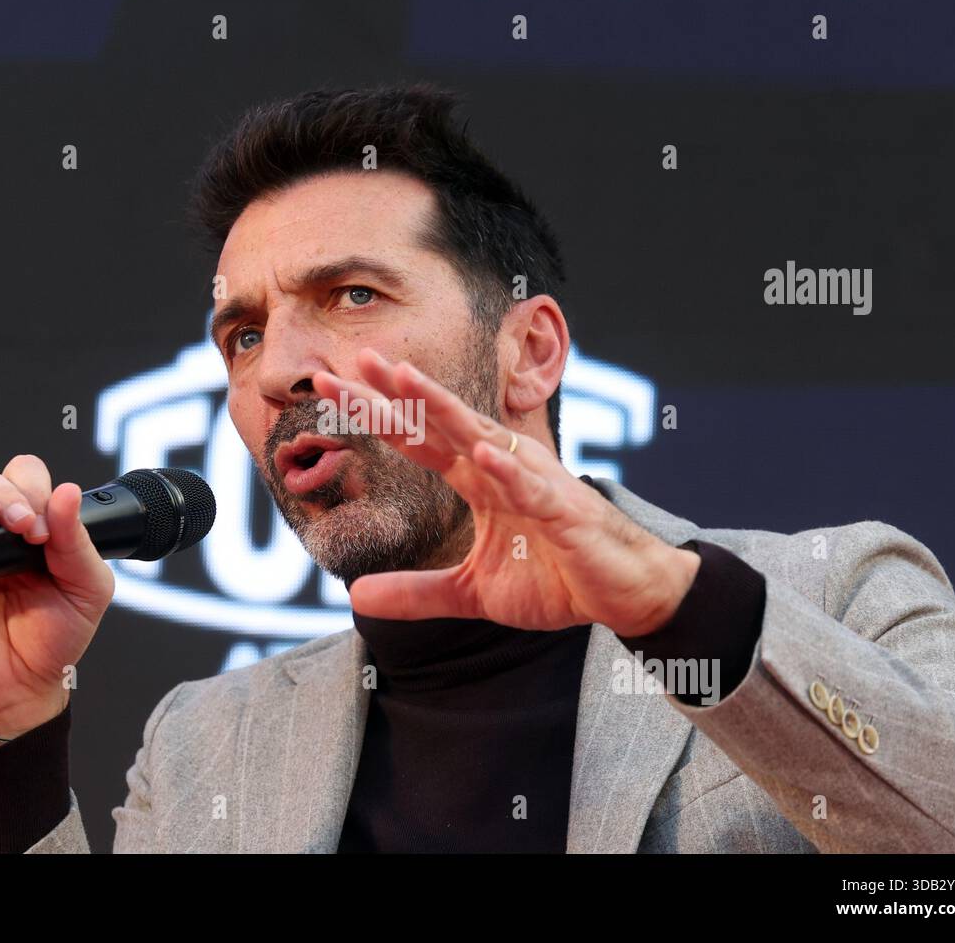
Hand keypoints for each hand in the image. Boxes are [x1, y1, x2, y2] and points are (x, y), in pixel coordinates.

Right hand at [0, 454, 114, 749]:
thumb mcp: (85, 589)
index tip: (45, 530)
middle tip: (25, 529)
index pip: (29, 481)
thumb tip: (68, 491)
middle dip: (10, 496)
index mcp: (35, 532)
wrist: (17, 691)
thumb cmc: (54, 641)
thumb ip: (77, 542)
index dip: (37, 493)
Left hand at [312, 349, 699, 635]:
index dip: (377, 414)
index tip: (333, 387)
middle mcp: (502, 468)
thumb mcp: (472, 592)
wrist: (621, 594)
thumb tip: (357, 596)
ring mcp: (534, 483)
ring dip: (446, 409)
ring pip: (482, 438)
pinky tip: (481, 454)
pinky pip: (532, 489)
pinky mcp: (564, 511)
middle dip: (398, 392)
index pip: (418, 440)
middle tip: (357, 357)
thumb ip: (417, 592)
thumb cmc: (555, 578)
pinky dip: (509, 473)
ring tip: (408, 380)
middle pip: (440, 423)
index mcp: (477, 480)